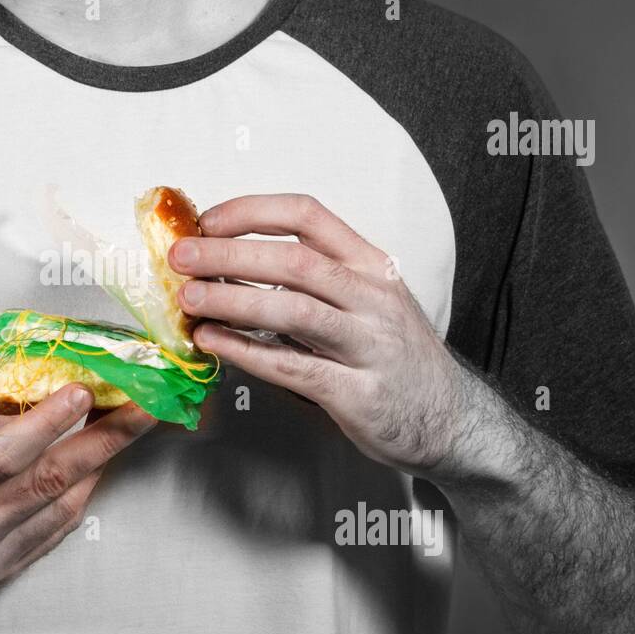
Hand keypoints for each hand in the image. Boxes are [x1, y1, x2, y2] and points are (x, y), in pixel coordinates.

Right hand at [0, 385, 155, 629]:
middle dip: (104, 440)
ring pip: (60, 507)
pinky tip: (91, 473)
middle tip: (141, 410)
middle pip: (49, 480)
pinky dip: (76, 499)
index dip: (50, 421)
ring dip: (99, 466)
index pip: (6, 453)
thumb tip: (27, 406)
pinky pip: (52, 534)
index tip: (83, 392)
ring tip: (124, 431)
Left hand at [169, 193, 479, 479]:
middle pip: (293, 259)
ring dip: (233, 299)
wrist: (453, 421)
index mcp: (371, 266)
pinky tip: (215, 343)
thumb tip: (225, 270)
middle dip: (229, 253)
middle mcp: (373, 298)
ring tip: (189, 299)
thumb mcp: (364, 305)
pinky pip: (294, 367)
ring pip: (294, 309)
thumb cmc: (397, 359)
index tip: (209, 220)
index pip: (307, 216)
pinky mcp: (360, 393)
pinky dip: (247, 351)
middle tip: (181, 257)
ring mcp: (370, 345)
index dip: (252, 212)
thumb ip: (309, 286)